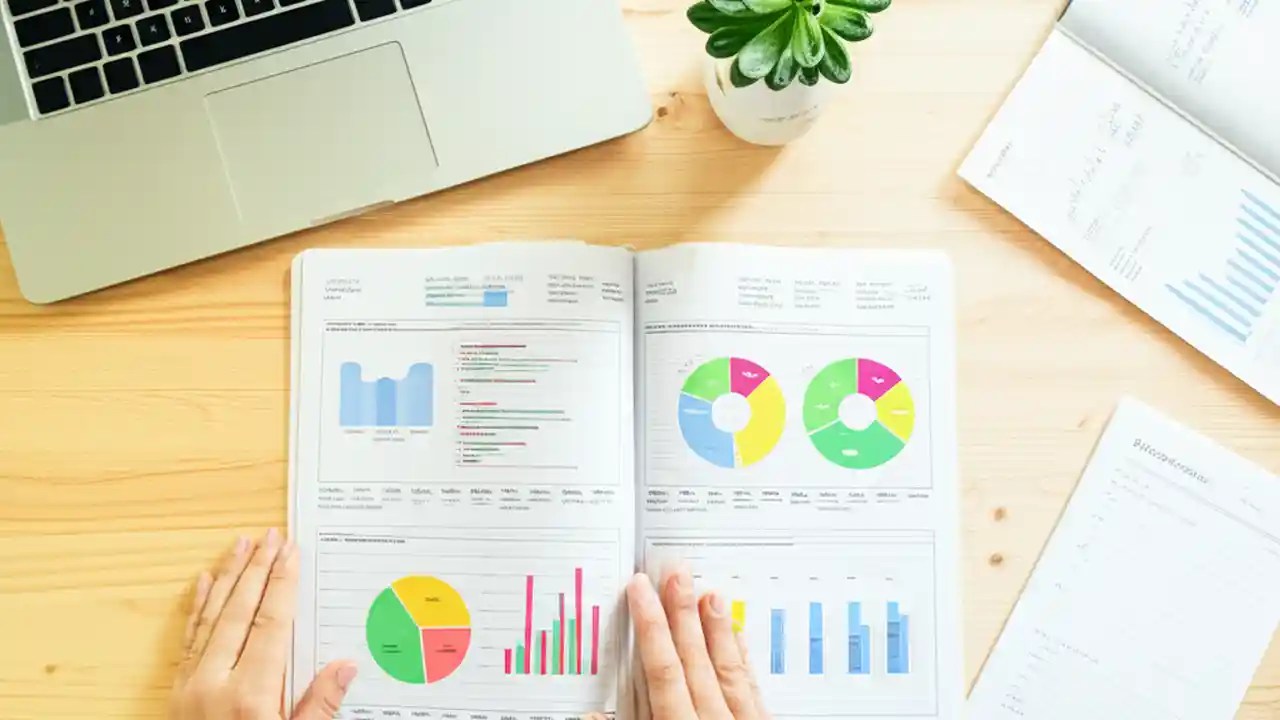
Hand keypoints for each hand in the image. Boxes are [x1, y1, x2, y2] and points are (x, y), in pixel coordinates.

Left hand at [170, 530, 357, 719]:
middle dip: (256, 569)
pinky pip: (188, 638)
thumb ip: (318, 707)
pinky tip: (202, 584)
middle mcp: (215, 683)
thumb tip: (345, 667)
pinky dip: (197, 608)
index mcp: (251, 695)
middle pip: (239, 611)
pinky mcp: (176, 693)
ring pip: (210, 617)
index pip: (270, 623)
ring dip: (227, 578)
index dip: (282, 584)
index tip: (290, 553)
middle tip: (269, 537)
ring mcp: (191, 686)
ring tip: (239, 546)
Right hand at [627, 568, 768, 719]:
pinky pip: (754, 691)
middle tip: (677, 575)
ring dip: (718, 629)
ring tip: (711, 594)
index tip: (641, 591)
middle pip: (696, 660)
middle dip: (684, 613)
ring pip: (729, 669)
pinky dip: (744, 661)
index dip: (651, 628)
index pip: (662, 672)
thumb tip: (592, 715)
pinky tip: (739, 638)